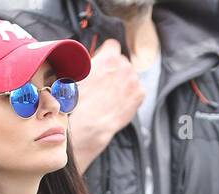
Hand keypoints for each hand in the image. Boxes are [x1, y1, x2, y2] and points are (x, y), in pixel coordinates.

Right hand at [70, 39, 144, 172]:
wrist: (90, 124)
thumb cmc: (81, 101)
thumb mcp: (79, 73)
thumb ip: (92, 62)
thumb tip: (94, 60)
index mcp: (109, 57)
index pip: (113, 45)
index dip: (107, 54)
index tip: (105, 62)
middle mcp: (124, 65)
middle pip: (123, 61)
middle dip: (116, 70)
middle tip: (106, 84)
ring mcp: (134, 80)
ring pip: (131, 75)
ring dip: (124, 82)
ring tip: (112, 95)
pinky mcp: (139, 94)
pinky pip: (138, 90)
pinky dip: (131, 95)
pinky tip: (120, 102)